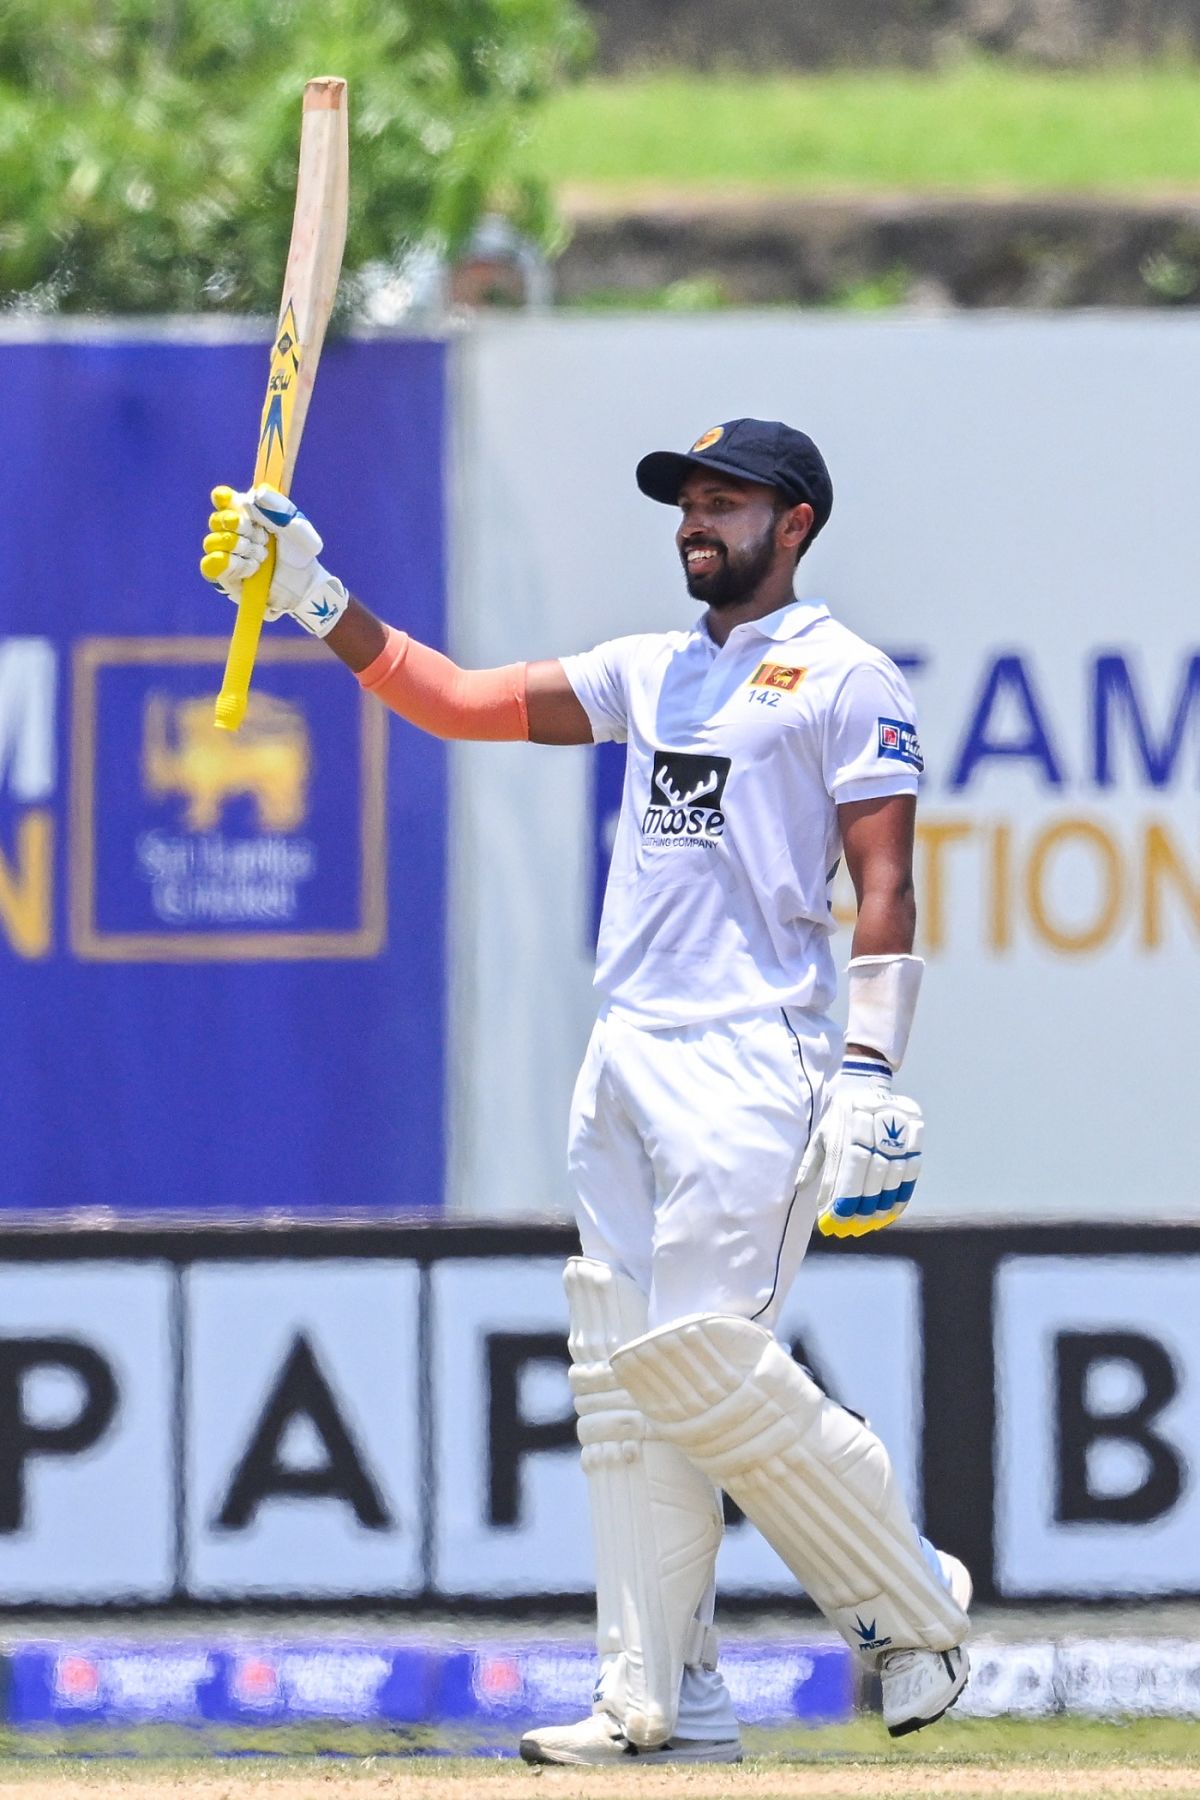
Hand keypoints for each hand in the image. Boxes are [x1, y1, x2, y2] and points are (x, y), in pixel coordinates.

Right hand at [199, 485, 347, 636]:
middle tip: (262, 537)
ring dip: (237, 546)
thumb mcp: (297, 528)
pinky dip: (229, 564)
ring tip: (261, 556)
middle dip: (237, 525)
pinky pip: (210, 565)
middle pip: (216, 520)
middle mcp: (233, 531)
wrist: (304, 586)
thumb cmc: (300, 554)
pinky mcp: (224, 575)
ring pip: (212, 542)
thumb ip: (279, 509)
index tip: (230, 499)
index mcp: (248, 513)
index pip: (225, 499)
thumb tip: (257, 493)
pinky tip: (250, 567)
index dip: (224, 498)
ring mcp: (226, 553)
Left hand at [799, 1057, 922, 1238]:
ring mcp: (902, 1131)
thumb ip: (812, 1159)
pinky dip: (901, 1196)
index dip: (845, 1197)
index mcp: (853, 1123)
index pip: (852, 1169)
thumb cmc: (838, 1116)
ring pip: (894, 1178)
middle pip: (874, 1177)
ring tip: (869, 1226)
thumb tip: (799, 1187)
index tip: (834, 1221)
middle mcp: (880, 1126)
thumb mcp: (821, 1132)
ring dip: (881, 1207)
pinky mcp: (916, 1137)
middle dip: (862, 1207)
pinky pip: (912, 1173)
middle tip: (851, 1229)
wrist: (866, 1085)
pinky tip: (890, 1214)